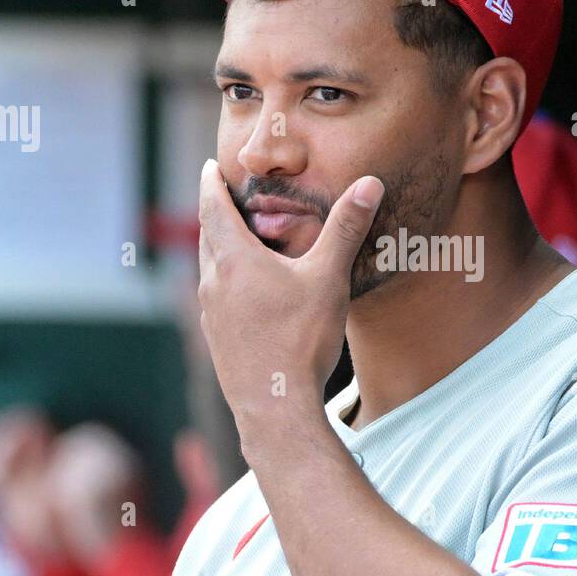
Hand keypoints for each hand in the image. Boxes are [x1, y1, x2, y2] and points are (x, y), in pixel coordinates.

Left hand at [196, 159, 382, 437]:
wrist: (275, 407)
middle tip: (226, 199)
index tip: (210, 168)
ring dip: (219, 249)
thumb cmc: (301, 340)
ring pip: (209, 269)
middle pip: (207, 236)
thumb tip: (369, 183)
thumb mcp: (329, 277)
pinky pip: (215, 297)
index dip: (212, 184)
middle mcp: (213, 283)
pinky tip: (246, 294)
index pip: (213, 207)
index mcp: (234, 259)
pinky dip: (224, 281)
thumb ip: (346, 228)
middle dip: (215, 214)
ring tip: (237, 242)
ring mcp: (211, 315)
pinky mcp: (217, 340)